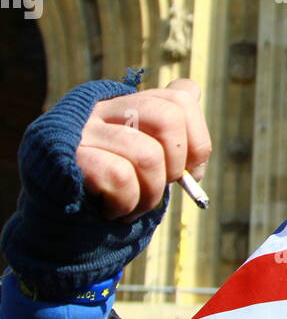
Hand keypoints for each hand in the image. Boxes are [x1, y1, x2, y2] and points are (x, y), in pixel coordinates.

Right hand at [75, 78, 211, 223]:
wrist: (56, 220)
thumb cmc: (109, 190)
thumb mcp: (142, 161)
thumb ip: (168, 140)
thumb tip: (193, 137)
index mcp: (127, 103)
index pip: (181, 98)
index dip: (197, 140)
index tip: (192, 172)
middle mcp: (104, 108)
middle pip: (168, 117)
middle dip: (176, 165)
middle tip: (161, 188)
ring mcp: (84, 130)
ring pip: (148, 155)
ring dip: (150, 195)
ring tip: (134, 207)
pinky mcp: (70, 157)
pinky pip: (121, 177)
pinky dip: (126, 203)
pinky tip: (112, 211)